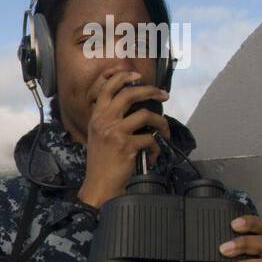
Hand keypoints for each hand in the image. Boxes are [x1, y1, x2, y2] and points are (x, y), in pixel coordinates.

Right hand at [77, 67, 170, 208]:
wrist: (99, 184)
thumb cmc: (101, 162)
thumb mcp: (98, 136)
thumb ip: (110, 120)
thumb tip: (136, 110)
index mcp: (96, 117)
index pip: (106, 88)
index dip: (123, 77)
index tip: (138, 77)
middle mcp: (103, 121)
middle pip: (129, 94)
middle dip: (151, 91)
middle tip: (163, 95)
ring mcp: (114, 132)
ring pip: (146, 115)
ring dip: (161, 123)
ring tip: (164, 131)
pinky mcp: (126, 146)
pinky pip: (150, 139)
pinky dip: (156, 147)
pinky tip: (153, 154)